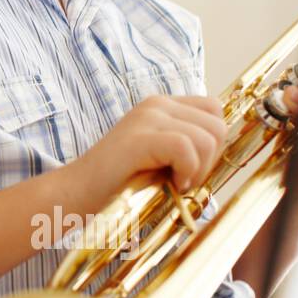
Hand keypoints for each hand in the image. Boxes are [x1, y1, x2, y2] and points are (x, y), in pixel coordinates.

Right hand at [75, 94, 227, 201]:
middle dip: (210, 160)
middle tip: (183, 178)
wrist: (77, 192)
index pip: (214, 110)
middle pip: (217, 125)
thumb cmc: (120, 182)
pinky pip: (186, 148)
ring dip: (198, 169)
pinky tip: (170, 183)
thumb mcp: (160, 156)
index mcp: (161, 105)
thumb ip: (187, 145)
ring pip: (207, 137)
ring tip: (174, 182)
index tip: (191, 167)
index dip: (213, 143)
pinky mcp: (140, 138)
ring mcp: (146, 118)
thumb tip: (220, 150)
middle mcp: (156, 104)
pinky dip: (186, 171)